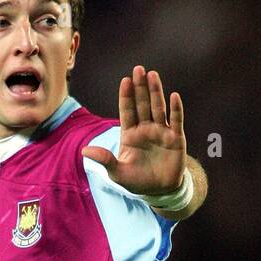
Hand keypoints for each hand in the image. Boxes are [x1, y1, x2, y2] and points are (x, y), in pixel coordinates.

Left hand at [81, 65, 185, 196]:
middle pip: (143, 104)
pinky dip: (176, 109)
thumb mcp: (117, 173)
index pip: (127, 111)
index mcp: (130, 134)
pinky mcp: (176, 138)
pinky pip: (176, 121)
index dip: (126, 96)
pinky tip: (174, 96)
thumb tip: (84, 151)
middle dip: (140, 87)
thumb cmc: (137, 181)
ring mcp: (161, 132)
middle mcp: (145, 129)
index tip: (125, 81)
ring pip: (158, 108)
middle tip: (138, 69)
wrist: (159, 192)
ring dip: (156, 92)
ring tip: (153, 75)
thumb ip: (105, 159)